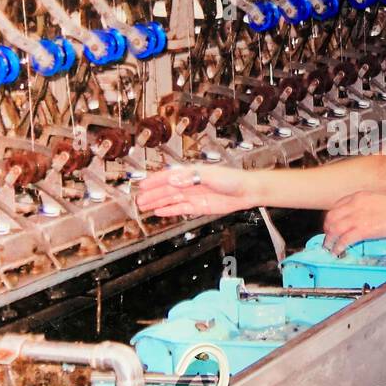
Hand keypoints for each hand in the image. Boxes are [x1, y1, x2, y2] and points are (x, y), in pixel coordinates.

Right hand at [134, 164, 252, 217]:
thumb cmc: (232, 179)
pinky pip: (180, 208)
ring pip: (170, 199)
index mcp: (191, 173)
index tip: (143, 185)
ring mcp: (193, 196)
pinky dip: (169, 210)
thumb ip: (191, 178)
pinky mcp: (198, 207)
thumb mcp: (210, 176)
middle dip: (152, 194)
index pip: (168, 176)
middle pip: (166, 189)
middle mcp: (190, 184)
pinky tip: (160, 212)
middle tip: (138, 200)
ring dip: (157, 202)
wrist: (246, 191)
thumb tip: (173, 179)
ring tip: (144, 206)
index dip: (155, 181)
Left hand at [322, 191, 385, 255]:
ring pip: (334, 229)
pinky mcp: (363, 230)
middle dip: (327, 229)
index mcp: (358, 196)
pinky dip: (338, 247)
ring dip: (329, 240)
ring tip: (329, 247)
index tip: (330, 224)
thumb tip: (358, 215)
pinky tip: (338, 252)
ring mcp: (358, 218)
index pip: (336, 206)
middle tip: (328, 237)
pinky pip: (344, 240)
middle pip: (331, 218)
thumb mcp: (376, 198)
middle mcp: (354, 206)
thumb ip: (364, 205)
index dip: (330, 217)